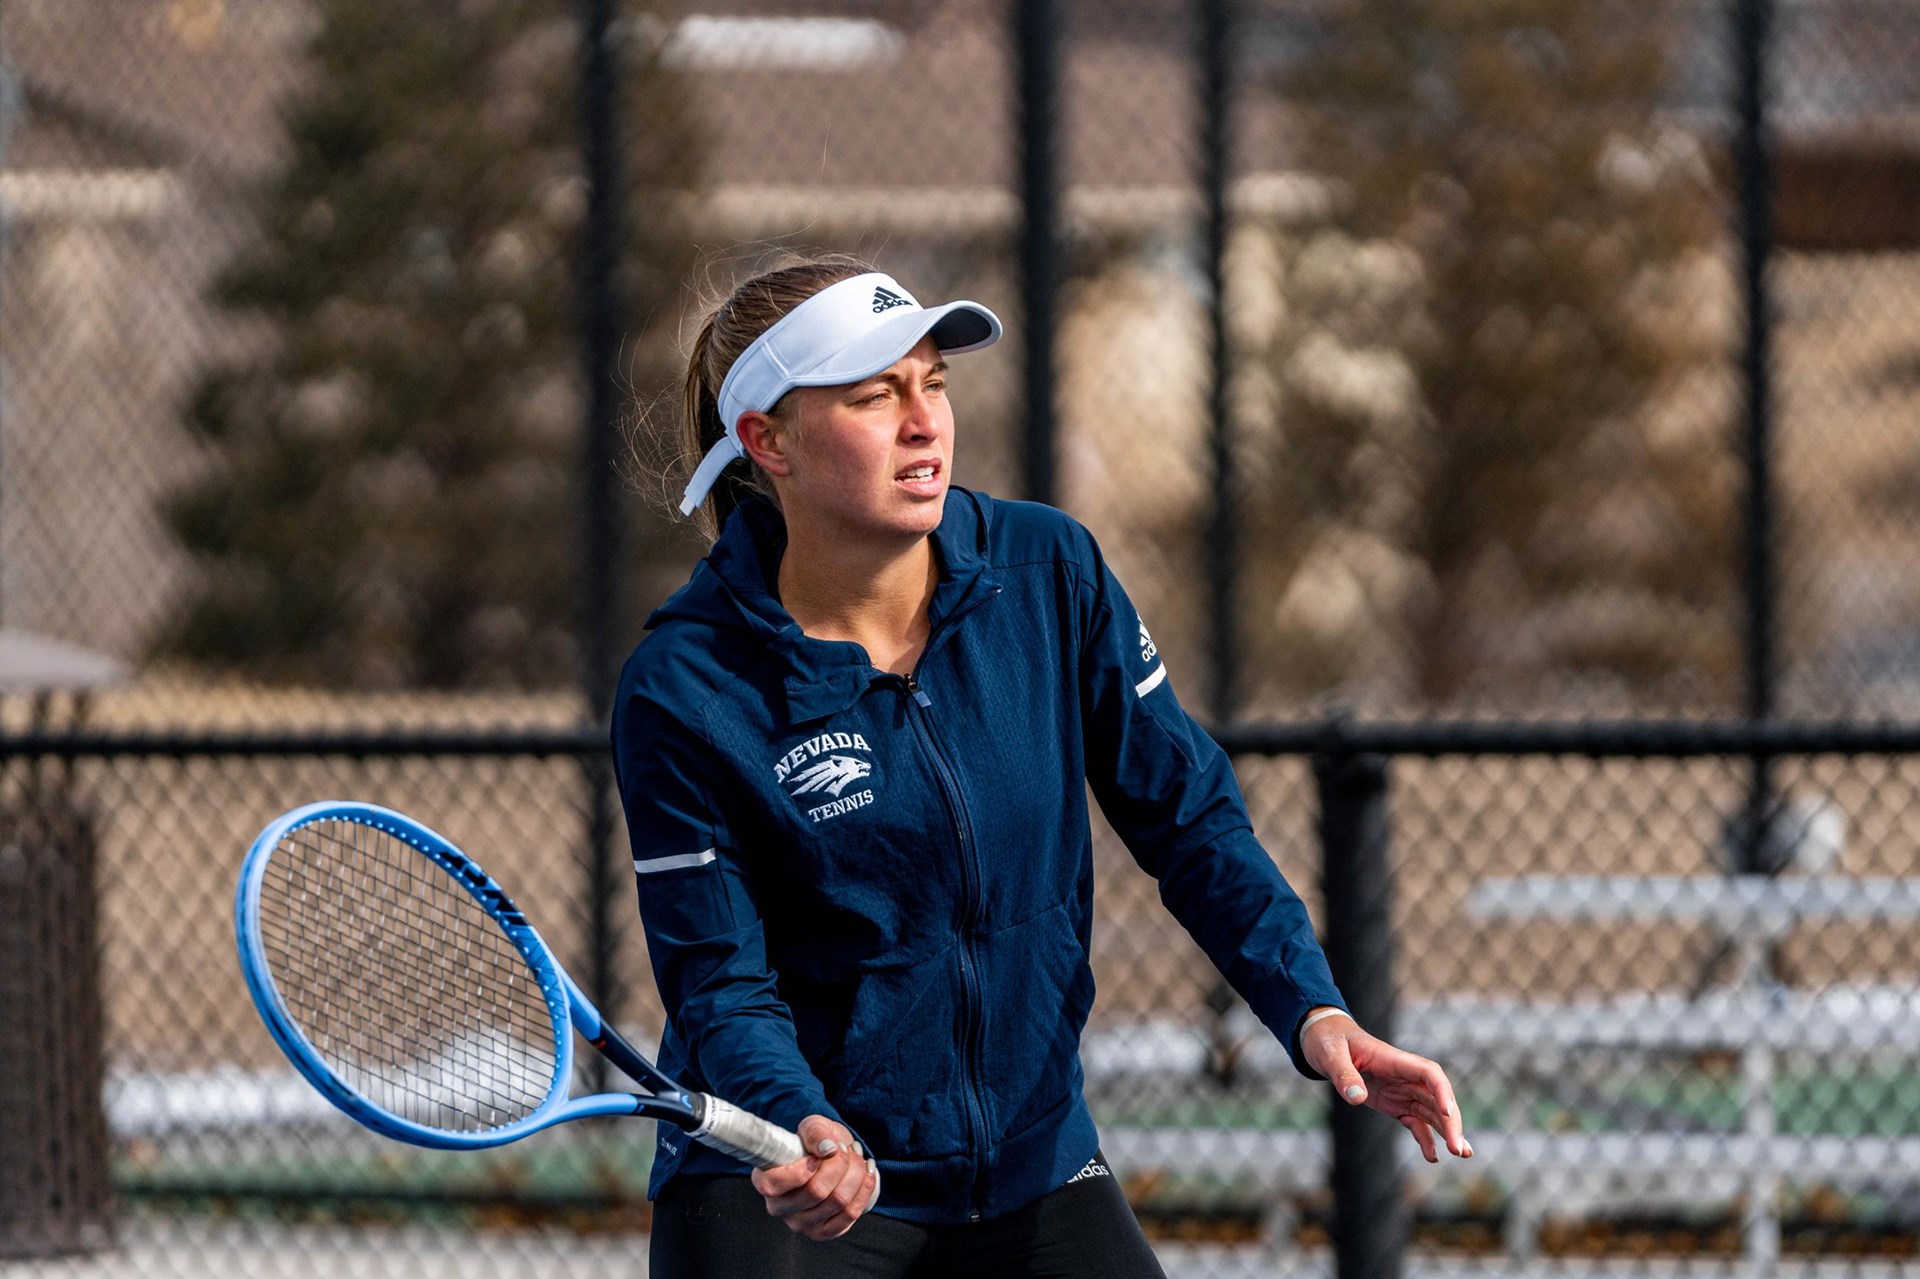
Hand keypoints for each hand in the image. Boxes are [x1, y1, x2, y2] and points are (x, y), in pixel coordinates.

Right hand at [749, 1115, 879, 1239]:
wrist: (831, 1158)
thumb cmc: (814, 1143)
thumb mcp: (812, 1126)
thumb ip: (815, 1132)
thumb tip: (828, 1148)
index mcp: (766, 1181)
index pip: (773, 1185)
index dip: (798, 1171)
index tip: (816, 1156)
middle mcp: (779, 1208)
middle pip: (816, 1191)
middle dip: (839, 1164)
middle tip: (845, 1148)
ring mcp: (801, 1224)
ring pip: (838, 1201)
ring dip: (855, 1174)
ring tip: (857, 1157)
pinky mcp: (824, 1232)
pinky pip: (850, 1214)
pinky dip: (864, 1190)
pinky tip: (867, 1172)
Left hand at [1301, 1010, 1471, 1163]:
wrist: (1324, 1040)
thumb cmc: (1329, 1040)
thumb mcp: (1330, 1054)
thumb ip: (1343, 1074)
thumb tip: (1356, 1098)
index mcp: (1394, 1059)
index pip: (1429, 1073)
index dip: (1442, 1091)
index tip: (1447, 1112)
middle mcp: (1404, 1076)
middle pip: (1437, 1098)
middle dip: (1451, 1122)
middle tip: (1459, 1149)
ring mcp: (1401, 1091)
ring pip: (1432, 1112)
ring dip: (1448, 1132)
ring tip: (1462, 1154)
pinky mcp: (1395, 1104)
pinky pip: (1415, 1122)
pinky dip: (1425, 1139)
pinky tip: (1433, 1157)